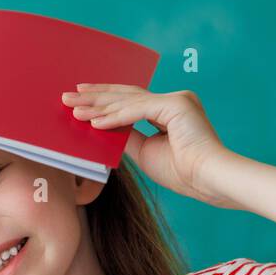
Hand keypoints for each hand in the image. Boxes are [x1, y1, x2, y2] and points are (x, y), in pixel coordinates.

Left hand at [62, 85, 234, 207]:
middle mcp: (174, 99)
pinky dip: (115, 117)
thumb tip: (104, 128)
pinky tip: (94, 122)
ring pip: (129, 100)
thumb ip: (127, 137)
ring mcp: (177, 99)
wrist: (207, 180)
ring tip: (74, 108)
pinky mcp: (177, 105)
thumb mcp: (145, 152)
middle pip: (127, 95)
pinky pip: (138, 110)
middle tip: (68, 96)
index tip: (81, 100)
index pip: (131, 100)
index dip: (105, 99)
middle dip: (95, 97)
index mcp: (170, 109)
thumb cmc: (182, 172)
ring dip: (99, 106)